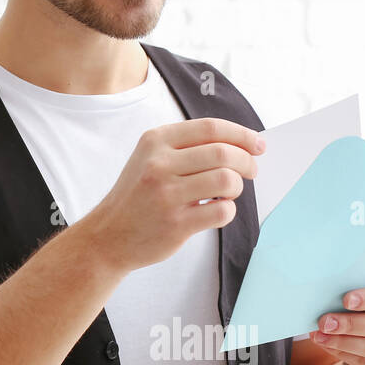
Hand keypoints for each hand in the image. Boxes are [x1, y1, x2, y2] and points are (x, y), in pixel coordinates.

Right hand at [87, 116, 264, 272]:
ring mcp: (166, 194)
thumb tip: (242, 144)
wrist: (107, 235)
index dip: (242, 135)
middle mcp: (159, 164)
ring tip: (227, 194)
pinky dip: (227, 211)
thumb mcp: (149, 158)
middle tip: (250, 172)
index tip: (258, 145)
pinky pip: (222, 212)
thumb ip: (187, 148)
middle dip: (246, 162)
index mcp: (155, 142)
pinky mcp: (176, 223)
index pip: (211, 128)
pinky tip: (214, 211)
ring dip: (236, 187)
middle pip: (223, 153)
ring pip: (226, 180)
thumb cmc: (137, 195)